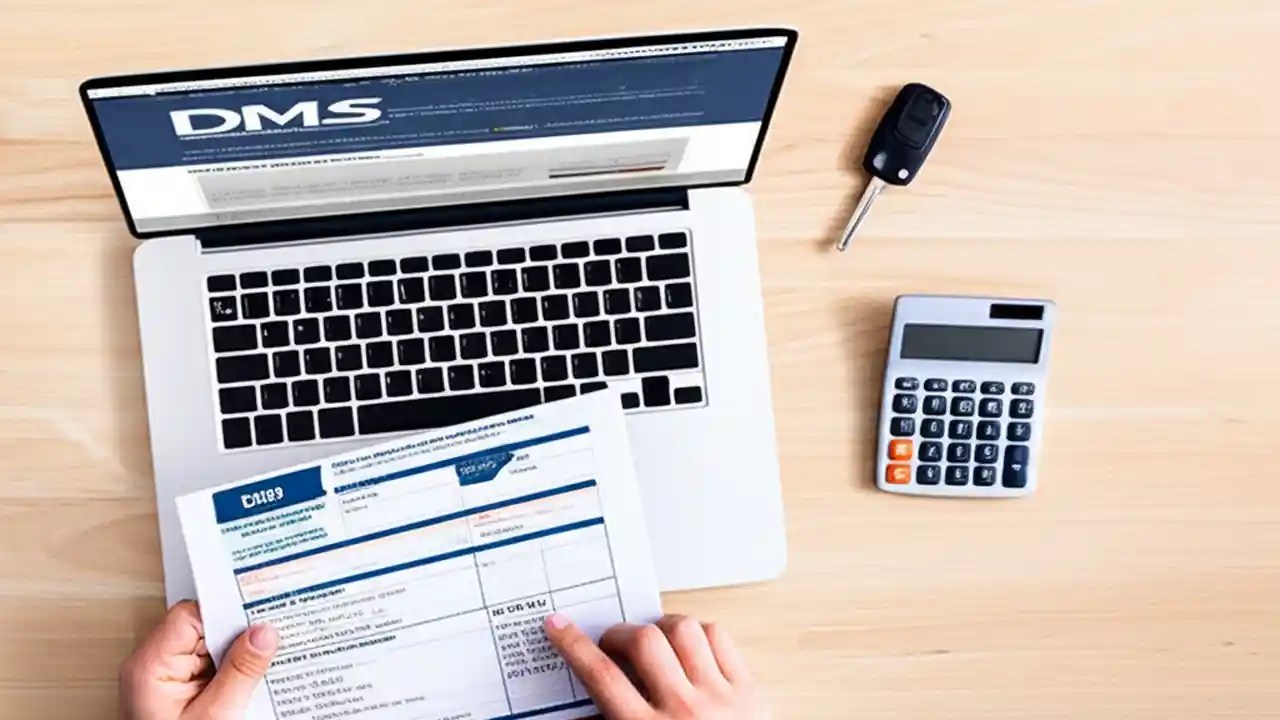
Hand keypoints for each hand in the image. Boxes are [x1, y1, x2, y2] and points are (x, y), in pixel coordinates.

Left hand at [119, 600, 278, 719]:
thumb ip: (241, 671)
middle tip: (267, 645)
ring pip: (209, 648)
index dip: (226, 613)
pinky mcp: (179, 692)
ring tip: (259, 670)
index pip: (190, 615)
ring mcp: (165, 680)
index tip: (259, 617)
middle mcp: (152, 668)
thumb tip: (263, 633)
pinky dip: (232, 672)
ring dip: (236, 657)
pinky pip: (210, 667)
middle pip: (201, 628)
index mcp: (150, 667)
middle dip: (236, 636)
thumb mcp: (218, 716)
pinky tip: (249, 683)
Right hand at [544, 613, 766, 719]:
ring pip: (684, 630)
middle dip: (620, 633)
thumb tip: (574, 713)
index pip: (602, 677)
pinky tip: (690, 646)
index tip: (559, 625)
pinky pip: (719, 637)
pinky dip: (699, 633)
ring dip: (661, 627)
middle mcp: (682, 711)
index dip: (574, 645)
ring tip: (654, 640)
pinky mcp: (748, 690)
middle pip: (643, 643)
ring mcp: (719, 697)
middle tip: (614, 643)